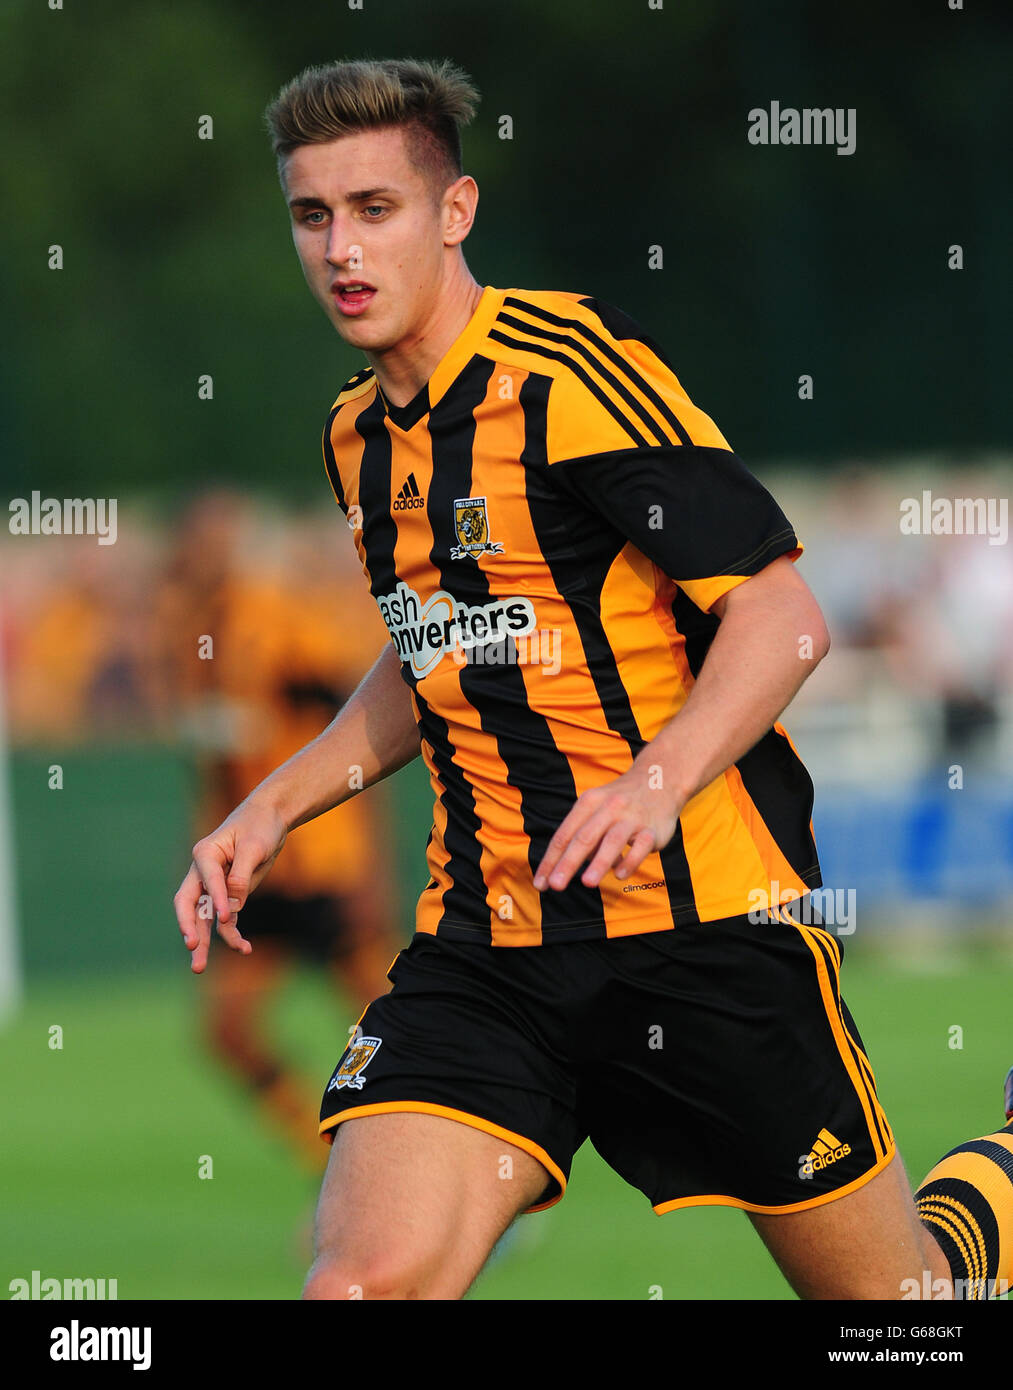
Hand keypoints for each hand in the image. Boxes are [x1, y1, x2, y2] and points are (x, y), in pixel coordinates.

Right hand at [173, 796, 288, 973]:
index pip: (208, 879)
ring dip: (202, 942)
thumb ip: (241, 876)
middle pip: (189, 904)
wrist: (268, 819)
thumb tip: (233, 906)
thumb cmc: (259, 827)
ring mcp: (214, 886)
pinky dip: (231, 934)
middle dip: (189, 927)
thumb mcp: (255, 847)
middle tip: (191, 946)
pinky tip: (245, 949)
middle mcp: (203, 872)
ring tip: (198, 968)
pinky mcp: (228, 896)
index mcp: (205, 854)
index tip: (228, 915)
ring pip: (202, 918)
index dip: (218, 897)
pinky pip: (224, 919)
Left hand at [533, 760, 681, 892]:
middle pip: (584, 838)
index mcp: (589, 802)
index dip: (551, 860)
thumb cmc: (619, 802)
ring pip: (612, 840)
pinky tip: (619, 875)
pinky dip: (630, 861)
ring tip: (586, 883)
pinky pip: (641, 847)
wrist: (660, 780)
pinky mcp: (652, 829)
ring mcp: (631, 818)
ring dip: (599, 862)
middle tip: (555, 885)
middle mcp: (608, 807)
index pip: (564, 835)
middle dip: (568, 862)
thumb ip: (581, 835)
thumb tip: (561, 867)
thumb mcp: (596, 807)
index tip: (540, 882)